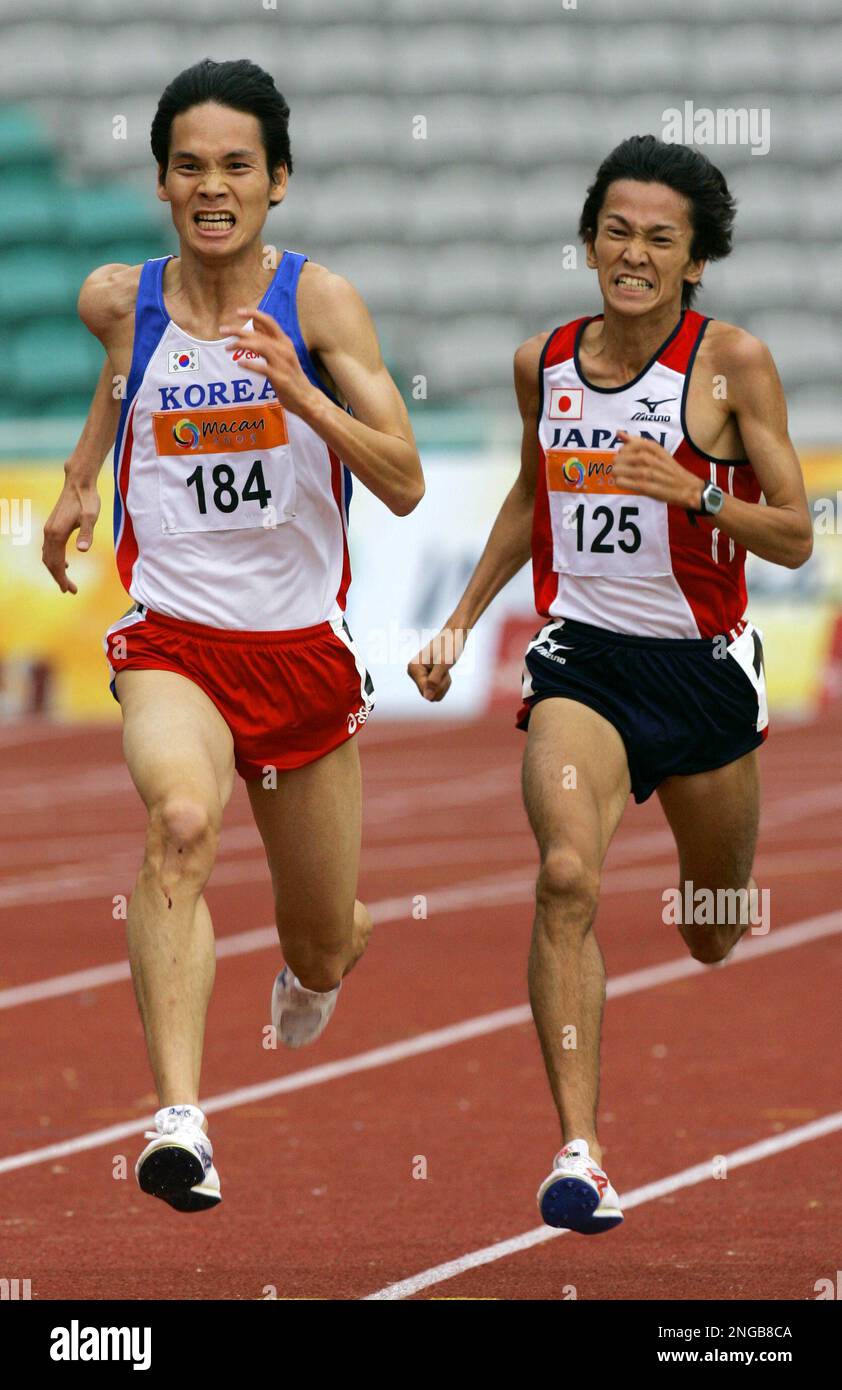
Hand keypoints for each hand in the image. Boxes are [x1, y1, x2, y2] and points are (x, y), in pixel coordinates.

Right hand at [42, 472, 100, 593]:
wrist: (79, 483)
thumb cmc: (87, 500)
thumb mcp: (91, 517)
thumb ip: (87, 533)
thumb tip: (82, 550)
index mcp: (57, 534)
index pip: (55, 563)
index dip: (61, 578)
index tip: (69, 590)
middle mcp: (49, 533)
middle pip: (49, 562)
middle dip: (58, 578)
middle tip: (70, 591)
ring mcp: (49, 529)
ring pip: (48, 556)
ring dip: (56, 570)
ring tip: (67, 582)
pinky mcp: (52, 525)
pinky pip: (49, 548)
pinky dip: (54, 559)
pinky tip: (65, 563)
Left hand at [220, 307, 319, 415]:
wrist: (306, 398)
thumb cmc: (291, 375)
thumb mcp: (281, 353)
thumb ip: (269, 340)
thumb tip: (254, 324)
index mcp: (284, 342)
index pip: (269, 322)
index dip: (254, 314)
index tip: (238, 311)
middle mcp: (284, 350)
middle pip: (259, 334)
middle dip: (238, 330)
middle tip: (222, 330)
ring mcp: (283, 364)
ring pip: (261, 347)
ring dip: (242, 345)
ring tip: (227, 348)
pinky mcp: (281, 378)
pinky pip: (263, 369)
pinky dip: (251, 365)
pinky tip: (240, 364)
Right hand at [407, 623, 470, 701]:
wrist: (453, 636)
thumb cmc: (450, 646)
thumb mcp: (445, 663)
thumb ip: (435, 680)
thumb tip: (428, 697)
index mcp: (413, 668)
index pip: (426, 692)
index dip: (439, 685)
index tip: (444, 669)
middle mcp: (412, 673)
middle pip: (429, 695)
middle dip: (441, 685)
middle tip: (445, 669)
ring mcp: (418, 676)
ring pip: (433, 695)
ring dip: (443, 684)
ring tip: (445, 669)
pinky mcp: (425, 677)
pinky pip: (436, 692)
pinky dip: (444, 684)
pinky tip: (444, 671)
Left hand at [612, 431, 700, 508]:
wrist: (688, 488)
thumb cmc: (670, 470)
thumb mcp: (658, 452)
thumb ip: (637, 442)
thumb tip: (619, 433)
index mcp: (655, 449)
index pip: (632, 444)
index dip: (623, 449)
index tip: (623, 454)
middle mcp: (653, 459)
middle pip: (624, 457)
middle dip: (617, 462)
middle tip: (618, 467)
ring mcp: (651, 474)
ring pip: (624, 470)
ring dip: (617, 472)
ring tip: (617, 475)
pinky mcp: (649, 488)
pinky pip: (629, 483)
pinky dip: (621, 483)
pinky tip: (620, 483)